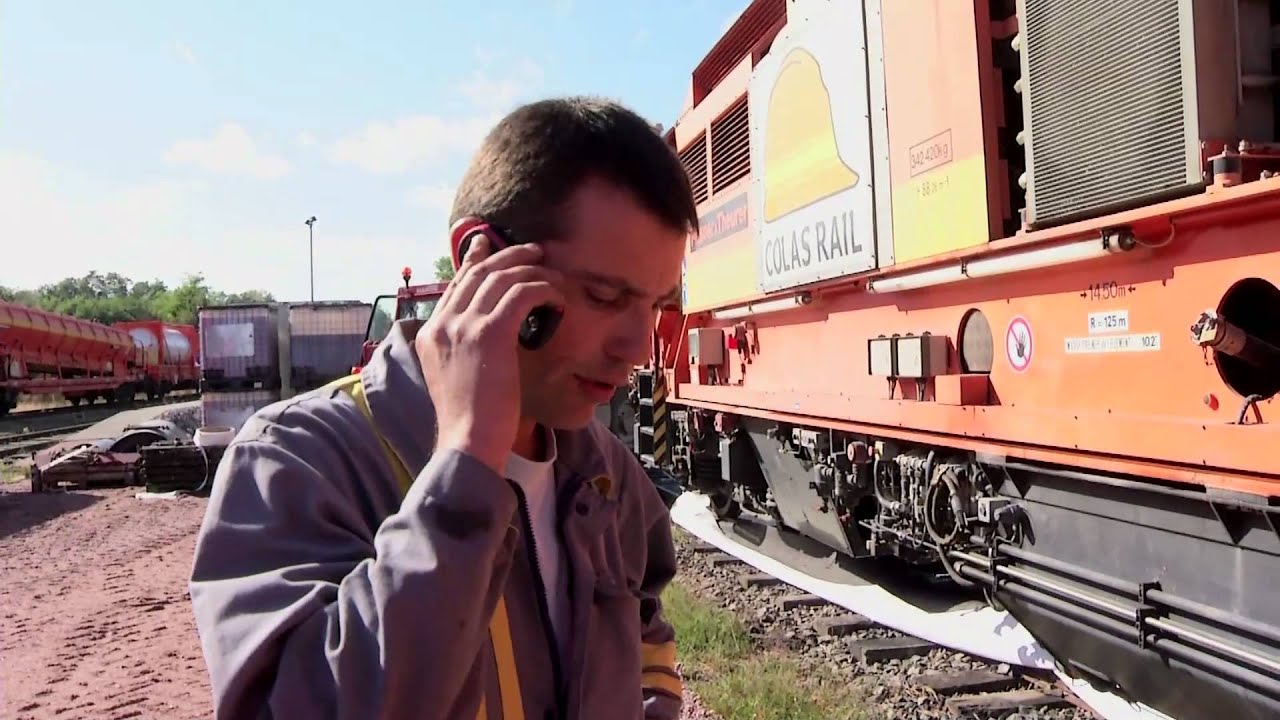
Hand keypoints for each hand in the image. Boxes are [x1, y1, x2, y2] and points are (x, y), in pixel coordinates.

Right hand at [415, 234, 565, 474]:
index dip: (474, 263)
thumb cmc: (469, 422)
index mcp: (430, 335)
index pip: (455, 287)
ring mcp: (463, 326)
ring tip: (552, 272)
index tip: (489, 247)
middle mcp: (442, 324)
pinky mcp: (489, 333)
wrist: (467, 443)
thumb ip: (461, 354)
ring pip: (500, 278)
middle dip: (506, 256)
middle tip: (532, 250)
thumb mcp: (455, 380)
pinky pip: (520, 294)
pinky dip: (543, 289)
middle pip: (476, 273)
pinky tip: (557, 298)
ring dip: (531, 270)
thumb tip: (483, 343)